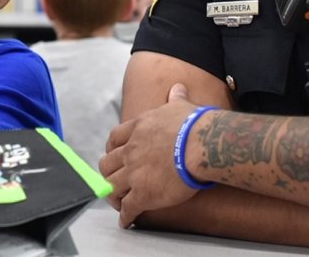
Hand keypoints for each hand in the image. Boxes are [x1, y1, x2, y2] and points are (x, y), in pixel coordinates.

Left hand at [99, 83, 204, 227]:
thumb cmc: (193, 125)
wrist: (201, 145)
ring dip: (113, 195)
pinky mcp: (143, 194)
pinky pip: (128, 208)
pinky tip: (126, 221)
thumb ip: (175, 98)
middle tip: (113, 179)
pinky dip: (125, 216)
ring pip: (112, 187)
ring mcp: (134, 174)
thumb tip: (177, 88)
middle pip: (107, 164)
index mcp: (138, 129)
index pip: (114, 139)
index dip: (111, 148)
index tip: (113, 153)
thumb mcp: (181, 106)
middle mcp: (131, 151)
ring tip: (117, 202)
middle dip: (108, 172)